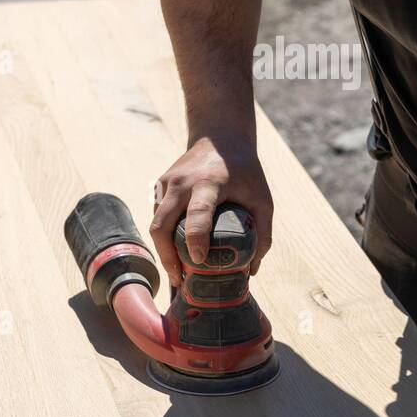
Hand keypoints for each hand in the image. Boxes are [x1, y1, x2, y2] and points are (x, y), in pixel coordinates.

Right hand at [150, 132, 272, 287]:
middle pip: (161, 225)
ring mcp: (167, 184)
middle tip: (180, 280)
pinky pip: (157, 216)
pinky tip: (174, 252)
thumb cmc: (244, 171)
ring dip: (162, 251)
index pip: (198, 214)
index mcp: (209, 183)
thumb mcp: (261, 198)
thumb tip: (252, 269)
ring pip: (154, 224)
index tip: (198, 261)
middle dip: (167, 257)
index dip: (195, 239)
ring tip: (177, 273)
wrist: (220, 136)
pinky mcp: (160, 186)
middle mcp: (182, 183)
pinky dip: (163, 237)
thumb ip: (262, 232)